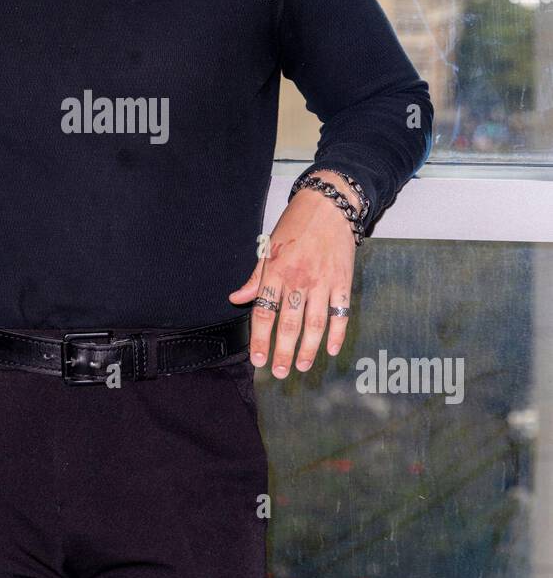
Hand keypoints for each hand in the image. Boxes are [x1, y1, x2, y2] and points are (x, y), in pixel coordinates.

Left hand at [228, 171, 356, 376]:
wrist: (328, 206)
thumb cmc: (295, 226)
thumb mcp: (268, 249)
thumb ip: (255, 278)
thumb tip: (236, 299)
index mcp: (275, 272)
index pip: (264, 312)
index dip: (260, 339)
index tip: (258, 360)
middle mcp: (297, 280)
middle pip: (289, 324)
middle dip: (282, 351)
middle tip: (278, 371)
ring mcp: (322, 282)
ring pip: (314, 324)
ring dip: (308, 349)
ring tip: (303, 366)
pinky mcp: (342, 281)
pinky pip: (340, 313)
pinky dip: (337, 333)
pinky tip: (330, 349)